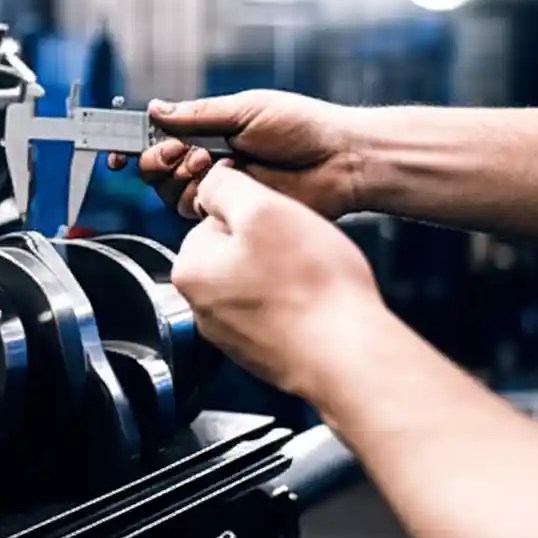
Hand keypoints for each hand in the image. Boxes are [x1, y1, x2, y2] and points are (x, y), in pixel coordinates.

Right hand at [107, 90, 363, 219]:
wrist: (338, 160)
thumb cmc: (303, 127)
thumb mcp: (246, 109)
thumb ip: (198, 114)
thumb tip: (157, 110)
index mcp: (210, 129)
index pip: (159, 136)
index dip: (132, 142)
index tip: (116, 149)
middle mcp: (208, 159)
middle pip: (156, 168)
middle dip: (157, 159)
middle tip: (177, 151)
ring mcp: (218, 188)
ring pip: (170, 192)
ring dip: (180, 176)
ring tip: (208, 161)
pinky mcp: (230, 213)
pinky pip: (195, 210)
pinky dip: (200, 194)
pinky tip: (225, 177)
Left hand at [172, 161, 386, 396]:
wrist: (348, 356)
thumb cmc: (310, 287)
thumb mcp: (264, 210)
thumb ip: (226, 187)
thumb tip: (211, 181)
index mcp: (189, 270)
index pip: (214, 218)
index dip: (255, 213)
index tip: (279, 224)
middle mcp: (202, 307)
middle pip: (234, 250)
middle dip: (268, 244)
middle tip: (300, 251)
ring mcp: (231, 333)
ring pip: (256, 280)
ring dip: (284, 274)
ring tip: (311, 280)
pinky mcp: (260, 350)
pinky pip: (275, 310)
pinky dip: (295, 303)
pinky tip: (315, 303)